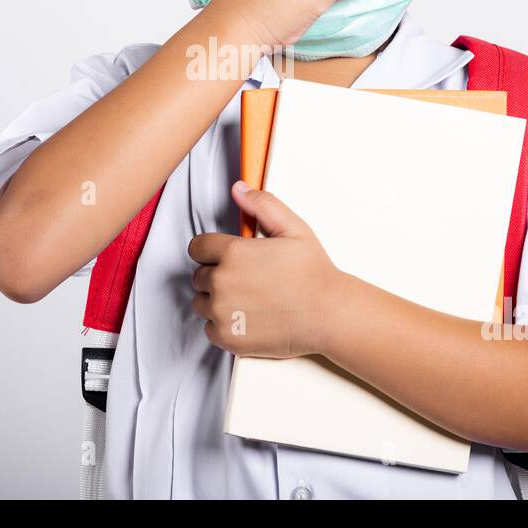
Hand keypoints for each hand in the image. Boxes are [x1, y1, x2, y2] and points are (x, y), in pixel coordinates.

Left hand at [188, 181, 343, 357]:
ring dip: (216, 301)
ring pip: (201, 303)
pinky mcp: (228, 338)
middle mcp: (222, 282)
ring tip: (246, 299)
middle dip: (216, 275)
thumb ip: (262, 205)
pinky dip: (223, 325)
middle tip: (246, 279)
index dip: (212, 251)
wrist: (329, 314)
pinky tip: (247, 318)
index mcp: (233, 253)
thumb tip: (238, 189)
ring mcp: (223, 313)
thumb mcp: (293, 229)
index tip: (227, 257)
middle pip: (199, 276)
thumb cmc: (314, 272)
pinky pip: (209, 328)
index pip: (197, 248)